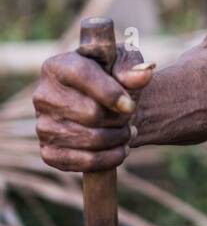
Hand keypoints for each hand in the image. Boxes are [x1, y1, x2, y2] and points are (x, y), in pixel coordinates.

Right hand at [33, 43, 154, 172]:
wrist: (103, 106)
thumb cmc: (114, 78)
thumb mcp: (124, 63)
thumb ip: (133, 67)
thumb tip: (144, 74)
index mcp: (58, 66)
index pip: (82, 76)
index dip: (110, 93)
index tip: (131, 105)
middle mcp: (43, 96)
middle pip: (90, 114)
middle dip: (119, 118)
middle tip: (130, 116)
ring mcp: (43, 126)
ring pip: (90, 140)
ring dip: (118, 139)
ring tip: (128, 132)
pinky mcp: (48, 152)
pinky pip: (82, 162)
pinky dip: (108, 159)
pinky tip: (121, 150)